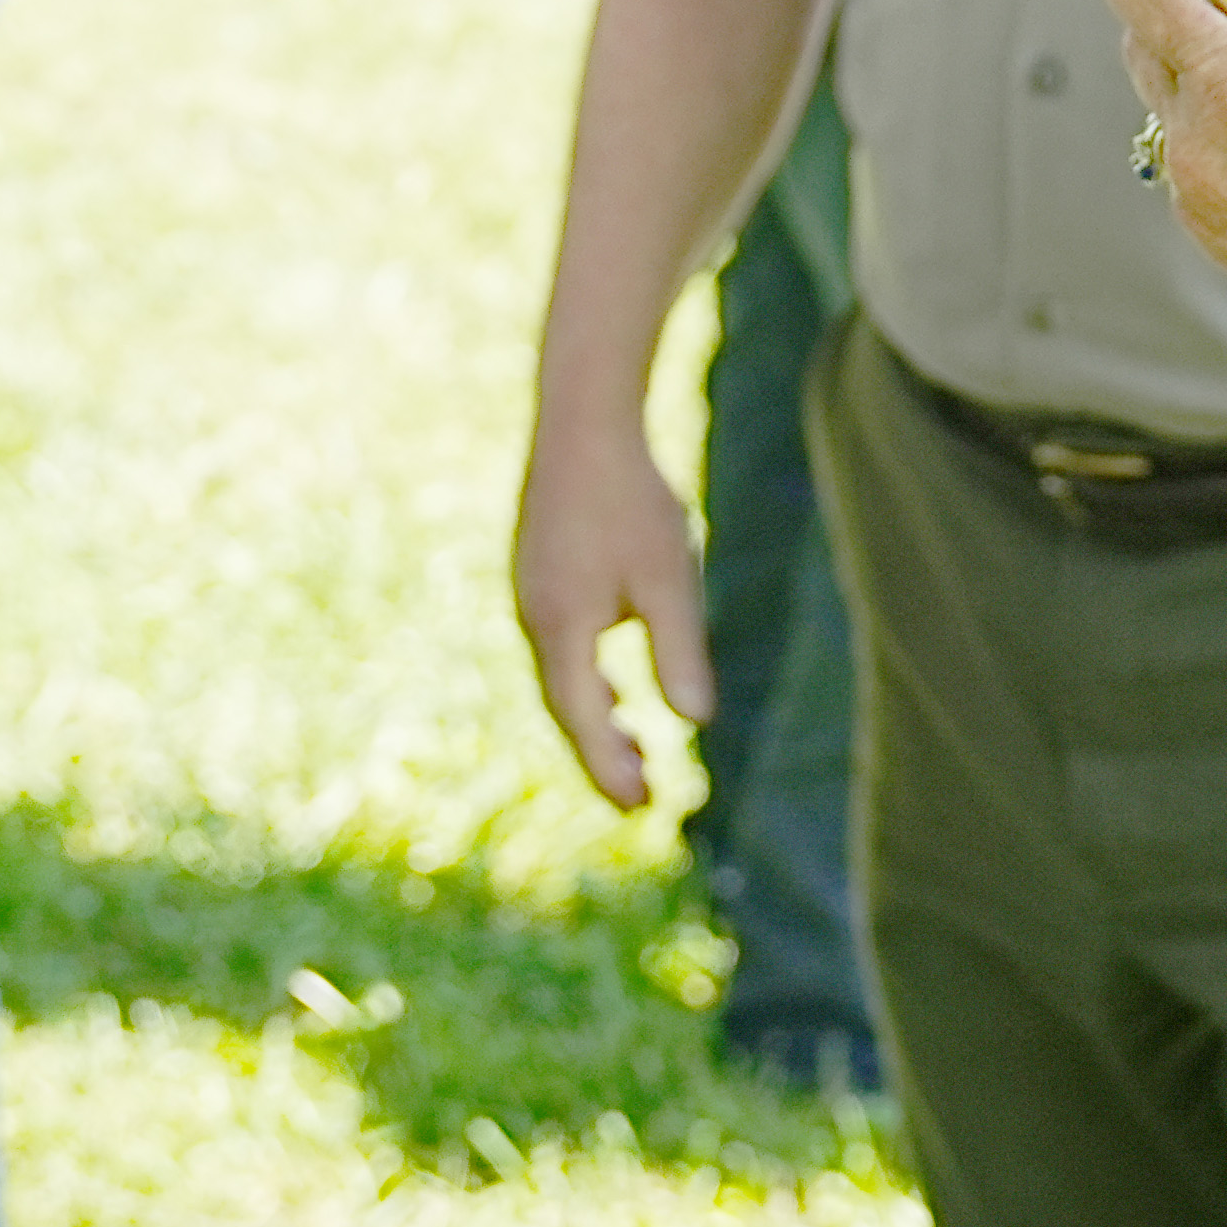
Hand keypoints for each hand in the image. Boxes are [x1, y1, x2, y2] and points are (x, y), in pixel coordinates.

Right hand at [511, 393, 716, 813]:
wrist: (581, 419)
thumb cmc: (631, 498)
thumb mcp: (670, 578)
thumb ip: (681, 651)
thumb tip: (697, 722)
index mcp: (561, 627)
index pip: (582, 718)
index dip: (610, 767)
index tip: (643, 808)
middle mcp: (534, 618)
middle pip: (564, 705)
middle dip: (602, 754)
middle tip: (641, 800)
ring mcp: (529, 594)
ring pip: (558, 677)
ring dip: (594, 718)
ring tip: (637, 751)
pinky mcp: (536, 573)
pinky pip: (557, 647)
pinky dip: (583, 681)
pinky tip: (611, 683)